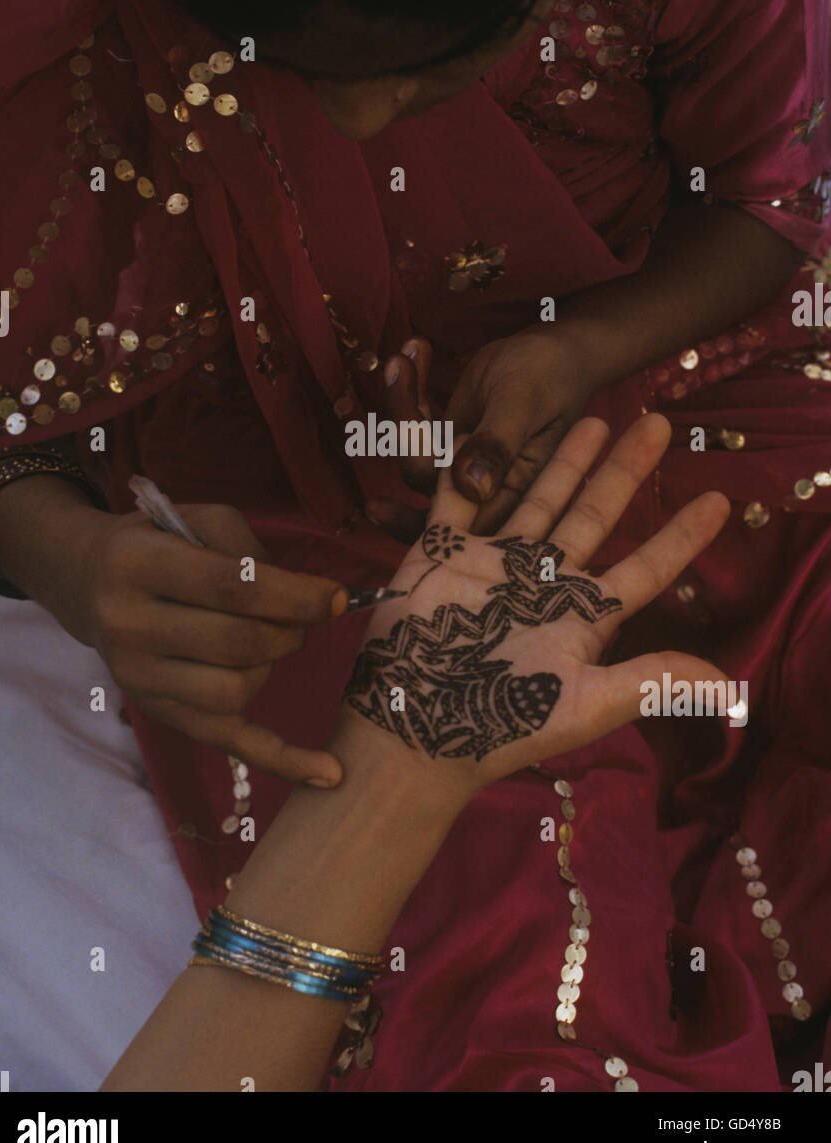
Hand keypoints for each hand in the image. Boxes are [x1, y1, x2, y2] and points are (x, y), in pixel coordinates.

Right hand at [82, 503, 346, 784]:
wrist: (92, 583)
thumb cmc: (163, 544)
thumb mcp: (199, 520)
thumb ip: (252, 550)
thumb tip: (317, 600)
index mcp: (137, 563)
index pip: (232, 587)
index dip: (295, 595)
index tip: (338, 598)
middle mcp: (127, 624)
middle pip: (238, 643)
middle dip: (287, 630)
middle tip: (297, 618)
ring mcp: (138, 677)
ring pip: (236, 690)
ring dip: (271, 665)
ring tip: (267, 641)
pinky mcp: (158, 711)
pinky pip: (227, 742)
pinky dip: (282, 760)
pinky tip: (329, 773)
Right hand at [342, 414, 729, 805]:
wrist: (412, 727)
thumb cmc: (499, 726)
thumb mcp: (584, 704)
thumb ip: (652, 683)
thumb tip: (730, 688)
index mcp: (580, 616)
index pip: (644, 569)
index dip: (681, 538)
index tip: (720, 502)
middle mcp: (541, 583)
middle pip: (596, 515)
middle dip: (626, 470)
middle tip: (659, 422)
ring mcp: (491, 564)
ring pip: (536, 497)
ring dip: (563, 459)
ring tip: (593, 416)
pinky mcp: (439, 552)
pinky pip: (455, 498)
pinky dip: (466, 467)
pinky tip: (483, 436)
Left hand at [366, 325, 598, 539]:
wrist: (557, 351)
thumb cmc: (551, 373)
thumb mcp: (523, 403)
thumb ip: (497, 445)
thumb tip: (468, 489)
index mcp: (512, 494)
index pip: (457, 521)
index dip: (411, 522)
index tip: (372, 506)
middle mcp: (484, 488)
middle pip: (424, 480)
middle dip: (402, 428)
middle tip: (396, 371)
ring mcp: (461, 463)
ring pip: (412, 449)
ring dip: (402, 398)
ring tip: (405, 354)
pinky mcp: (447, 439)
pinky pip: (413, 422)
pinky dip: (409, 387)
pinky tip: (414, 350)